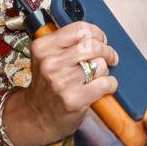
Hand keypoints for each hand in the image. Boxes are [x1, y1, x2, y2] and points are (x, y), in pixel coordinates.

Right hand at [4, 22, 118, 145]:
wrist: (36, 116)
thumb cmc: (46, 86)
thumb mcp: (46, 58)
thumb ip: (65, 43)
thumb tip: (96, 35)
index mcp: (43, 47)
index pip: (79, 29)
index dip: (96, 33)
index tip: (101, 39)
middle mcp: (50, 63)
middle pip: (93, 45)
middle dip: (107, 51)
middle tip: (109, 57)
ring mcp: (61, 82)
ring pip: (100, 64)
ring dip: (104, 70)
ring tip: (98, 75)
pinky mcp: (74, 100)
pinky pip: (104, 83)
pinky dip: (110, 84)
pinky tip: (104, 86)